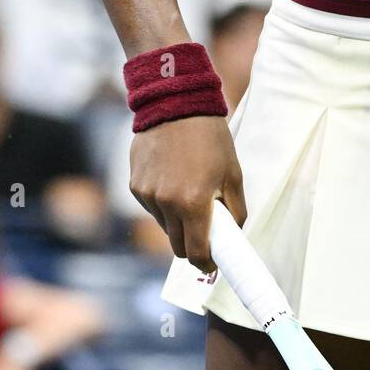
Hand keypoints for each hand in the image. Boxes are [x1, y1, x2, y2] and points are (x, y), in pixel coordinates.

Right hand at [129, 115, 246, 272]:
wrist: (176, 104)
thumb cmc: (210, 137)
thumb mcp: (233, 173)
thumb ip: (235, 209)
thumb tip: (234, 234)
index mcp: (193, 203)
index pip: (196, 252)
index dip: (205, 263)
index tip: (212, 265)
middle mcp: (165, 204)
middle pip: (177, 246)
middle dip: (192, 246)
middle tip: (206, 235)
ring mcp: (147, 195)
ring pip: (164, 226)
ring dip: (178, 222)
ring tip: (190, 193)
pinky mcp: (135, 185)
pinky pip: (152, 207)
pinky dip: (163, 204)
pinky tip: (173, 179)